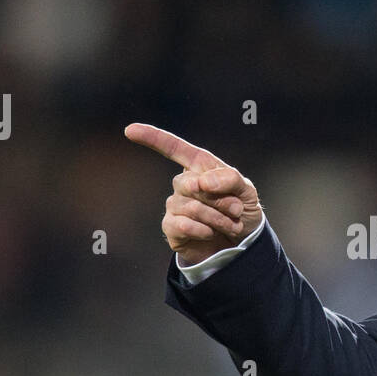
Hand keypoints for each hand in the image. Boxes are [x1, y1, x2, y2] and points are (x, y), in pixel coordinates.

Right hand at [124, 123, 263, 265]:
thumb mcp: (246, 190)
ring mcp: (175, 205)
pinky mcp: (171, 228)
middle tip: (236, 210)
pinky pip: (181, 224)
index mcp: (200, 167)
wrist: (243, 244)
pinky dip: (202, 230)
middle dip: (220, 200)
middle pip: (191, 184)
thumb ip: (229, 178)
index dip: (153, 138)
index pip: (174, 149)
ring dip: (218, 218)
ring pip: (190, 207)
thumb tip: (201, 181)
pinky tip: (211, 233)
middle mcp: (183, 184)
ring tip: (232, 225)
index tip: (130, 130)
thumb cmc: (242, 211)